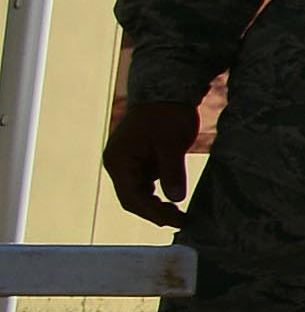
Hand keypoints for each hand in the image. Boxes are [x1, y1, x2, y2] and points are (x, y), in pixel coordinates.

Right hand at [103, 100, 196, 230]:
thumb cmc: (166, 113)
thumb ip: (171, 171)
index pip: (131, 196)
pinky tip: (173, 202)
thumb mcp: (172, 142)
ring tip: (179, 215)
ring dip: (156, 205)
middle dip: (154, 212)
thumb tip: (175, 199)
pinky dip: (157, 194)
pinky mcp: (138, 161)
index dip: (152, 212)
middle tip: (179, 221)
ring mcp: (127, 163)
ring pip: (138, 193)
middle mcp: (118, 165)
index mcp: (119, 161)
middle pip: (132, 199)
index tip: (174, 221)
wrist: (166, 90)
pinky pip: (145, 184)